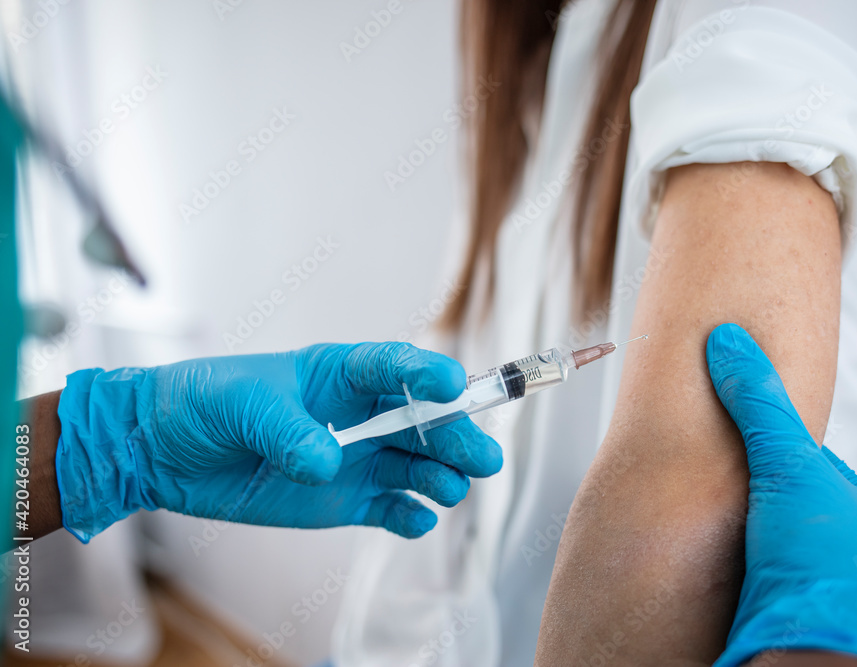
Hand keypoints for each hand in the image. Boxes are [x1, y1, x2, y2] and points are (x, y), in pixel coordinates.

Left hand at [56, 342, 502, 541]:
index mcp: (340, 373)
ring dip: (441, 477)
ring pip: (417, 465)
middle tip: (483, 458)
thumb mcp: (242, 404)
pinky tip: (418, 520)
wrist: (163, 451)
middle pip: (423, 422)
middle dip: (455, 437)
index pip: (394, 367)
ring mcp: (357, 458)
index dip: (427, 374)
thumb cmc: (202, 403)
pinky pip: (391, 508)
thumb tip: (328, 464)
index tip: (455, 383)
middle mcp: (360, 414)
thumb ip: (287, 431)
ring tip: (450, 490)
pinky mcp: (345, 500)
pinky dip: (410, 516)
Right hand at [706, 324, 856, 666]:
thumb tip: (730, 344)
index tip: (730, 417)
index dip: (763, 436)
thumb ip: (760, 405)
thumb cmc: (816, 573)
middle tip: (702, 458)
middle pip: (776, 494)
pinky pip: (735, 562)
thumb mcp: (789, 465)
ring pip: (754, 531)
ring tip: (691, 498)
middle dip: (740, 479)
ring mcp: (802, 580)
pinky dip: (713, 548)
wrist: (797, 653)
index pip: (802, 458)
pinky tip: (694, 539)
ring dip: (723, 518)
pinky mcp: (767, 604)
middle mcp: (838, 549)